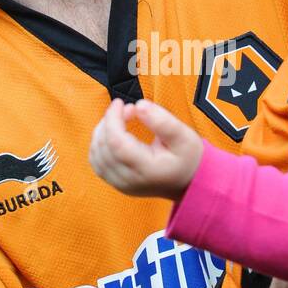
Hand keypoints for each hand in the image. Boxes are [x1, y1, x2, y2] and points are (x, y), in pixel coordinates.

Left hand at [88, 97, 203, 200]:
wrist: (191, 181)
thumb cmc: (188, 158)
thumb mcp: (184, 136)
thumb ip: (162, 120)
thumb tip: (139, 105)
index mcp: (147, 169)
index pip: (116, 143)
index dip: (112, 119)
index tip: (120, 103)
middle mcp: (130, 180)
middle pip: (103, 148)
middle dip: (108, 122)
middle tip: (128, 109)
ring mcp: (121, 185)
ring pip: (96, 156)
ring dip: (101, 132)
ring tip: (120, 119)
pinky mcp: (117, 184)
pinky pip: (97, 163)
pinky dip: (99, 145)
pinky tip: (112, 133)